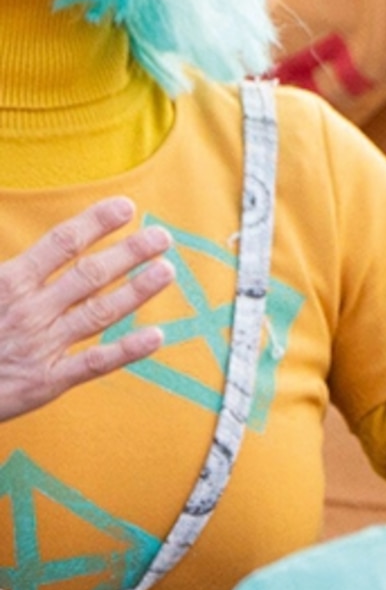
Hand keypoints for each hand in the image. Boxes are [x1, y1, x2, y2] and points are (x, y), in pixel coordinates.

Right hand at [0, 199, 171, 422]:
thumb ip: (9, 266)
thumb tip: (31, 247)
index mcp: (9, 282)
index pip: (61, 243)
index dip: (97, 222)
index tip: (126, 207)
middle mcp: (30, 311)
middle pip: (90, 274)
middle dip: (129, 252)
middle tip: (162, 236)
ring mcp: (42, 346)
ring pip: (100, 313)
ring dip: (137, 291)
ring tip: (166, 271)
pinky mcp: (47, 382)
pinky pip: (94, 364)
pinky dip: (127, 351)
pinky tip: (156, 337)